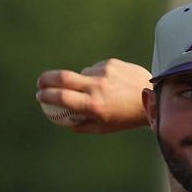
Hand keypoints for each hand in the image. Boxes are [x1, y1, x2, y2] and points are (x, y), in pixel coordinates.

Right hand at [35, 58, 151, 133]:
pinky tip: (110, 84)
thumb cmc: (126, 117)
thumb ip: (81, 125)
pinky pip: (94, 68)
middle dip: (46, 79)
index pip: (61, 98)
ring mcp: (103, 73)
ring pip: (81, 74)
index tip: (39, 96)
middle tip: (40, 82)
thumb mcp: (104, 128)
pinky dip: (96, 76)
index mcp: (94, 106)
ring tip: (101, 92)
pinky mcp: (110, 63)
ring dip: (82, 82)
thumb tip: (61, 120)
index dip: (46, 96)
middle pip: (62, 78)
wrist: (152, 97)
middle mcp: (97, 87)